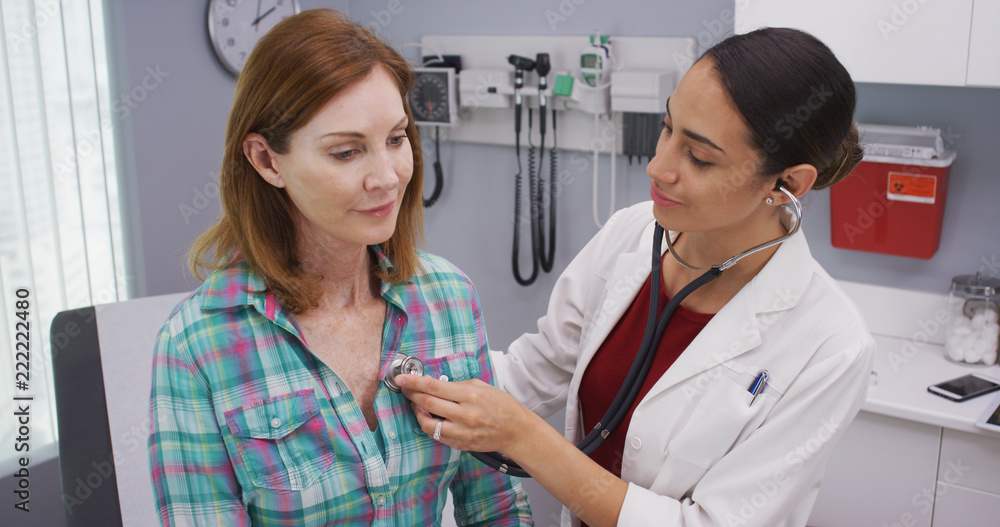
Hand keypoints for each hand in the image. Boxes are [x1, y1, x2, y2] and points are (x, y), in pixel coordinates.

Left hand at [395, 374, 531, 454]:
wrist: (515, 430)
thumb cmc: (501, 405)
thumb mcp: (482, 386)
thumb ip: (458, 385)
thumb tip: (435, 384)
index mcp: (470, 395)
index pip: (434, 387)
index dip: (414, 382)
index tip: (401, 378)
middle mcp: (464, 414)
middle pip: (427, 404)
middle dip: (412, 394)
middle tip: (406, 389)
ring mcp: (462, 432)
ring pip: (428, 424)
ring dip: (418, 413)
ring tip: (418, 406)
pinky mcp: (460, 444)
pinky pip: (437, 436)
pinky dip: (430, 426)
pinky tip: (431, 418)